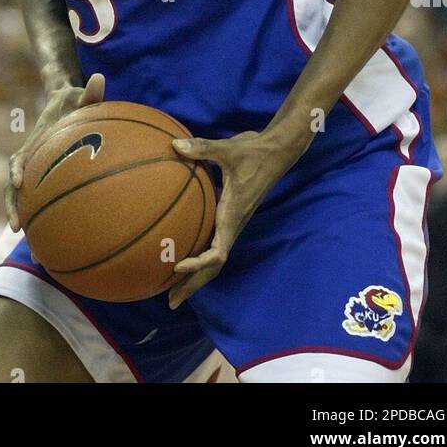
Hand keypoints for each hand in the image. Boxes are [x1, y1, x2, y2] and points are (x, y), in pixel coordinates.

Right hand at [6, 72, 104, 229]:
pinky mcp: (43, 176)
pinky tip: (57, 239)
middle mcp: (29, 158)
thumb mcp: (82, 96)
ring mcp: (34, 169)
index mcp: (35, 143)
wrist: (64, 101)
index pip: (18, 159)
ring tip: (32, 244)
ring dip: (23, 216)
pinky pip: (39, 198)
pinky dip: (42, 216)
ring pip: (22, 197)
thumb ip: (91, 91)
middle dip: (12, 205)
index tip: (19, 183)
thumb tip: (100, 78)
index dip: (17, 170)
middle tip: (17, 227)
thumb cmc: (75, 101)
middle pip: (13, 186)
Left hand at [168, 130, 278, 308]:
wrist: (276, 151)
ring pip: (214, 259)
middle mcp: (232, 225)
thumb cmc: (253, 152)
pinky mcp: (231, 216)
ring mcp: (232, 222)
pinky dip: (198, 255)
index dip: (198, 264)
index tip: (177, 266)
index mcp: (232, 216)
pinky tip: (181, 252)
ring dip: (195, 276)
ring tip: (172, 287)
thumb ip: (202, 148)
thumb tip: (174, 145)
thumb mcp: (228, 148)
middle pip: (213, 266)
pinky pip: (214, 243)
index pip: (217, 252)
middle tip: (170, 300)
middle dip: (193, 284)